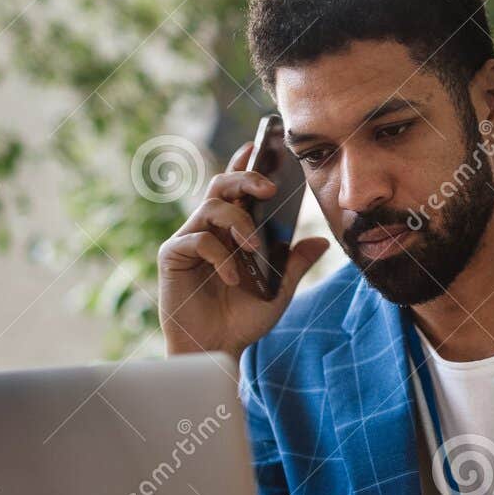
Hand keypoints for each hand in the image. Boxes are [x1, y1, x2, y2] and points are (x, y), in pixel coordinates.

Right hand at [158, 143, 329, 359]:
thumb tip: (321, 240)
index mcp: (232, 230)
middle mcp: (209, 228)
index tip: (261, 144)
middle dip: (246, 177)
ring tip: (255, 249)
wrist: (218, 349)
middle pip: (222, 184)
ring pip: (212, 207)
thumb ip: (294, 263)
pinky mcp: (173, 256)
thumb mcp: (279, 289)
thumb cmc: (243, 319)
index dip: (245, 163)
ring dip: (240, 224)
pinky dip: (222, 257)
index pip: (238, 188)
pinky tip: (234, 278)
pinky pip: (198, 240)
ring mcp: (189, 240)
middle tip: (270, 187)